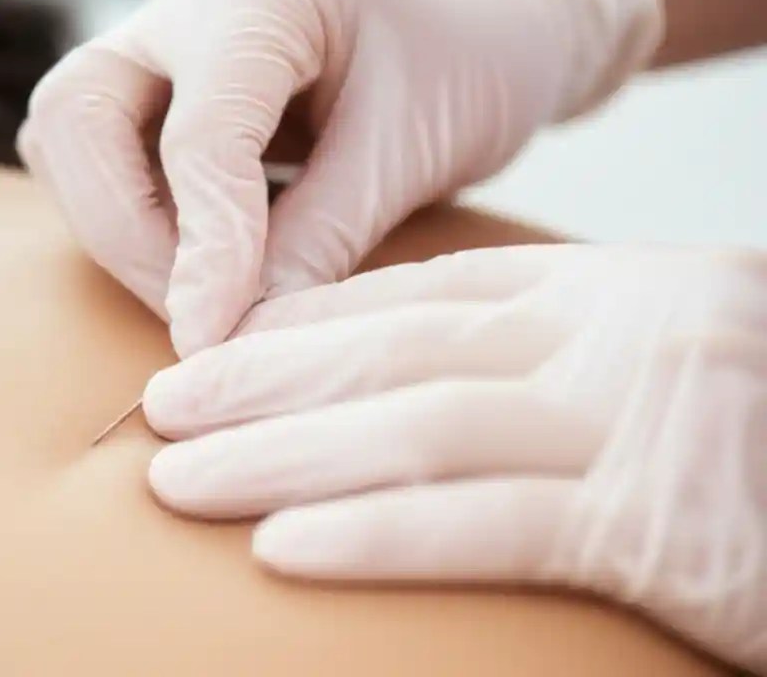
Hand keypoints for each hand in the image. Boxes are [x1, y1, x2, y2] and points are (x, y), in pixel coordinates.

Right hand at [18, 0, 661, 356]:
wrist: (483, 18)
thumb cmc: (471, 54)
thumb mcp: (413, 147)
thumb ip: (321, 239)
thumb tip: (233, 338)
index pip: (199, 137)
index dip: (202, 251)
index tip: (208, 342)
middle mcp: (186, 2)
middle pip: (76, 117)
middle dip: (122, 230)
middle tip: (197, 312)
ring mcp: (161, 37)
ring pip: (69, 134)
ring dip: (120, 228)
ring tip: (209, 290)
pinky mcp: (159, 83)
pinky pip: (100, 153)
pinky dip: (137, 217)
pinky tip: (205, 257)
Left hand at [143, 244, 766, 672]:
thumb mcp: (680, 377)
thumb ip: (571, 374)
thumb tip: (449, 394)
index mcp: (624, 294)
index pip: (433, 297)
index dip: (314, 326)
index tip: (225, 350)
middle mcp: (625, 333)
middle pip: (400, 351)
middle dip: (267, 381)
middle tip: (163, 408)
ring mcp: (644, 417)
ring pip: (419, 426)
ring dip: (283, 455)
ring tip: (177, 479)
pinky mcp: (665, 523)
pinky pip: (488, 524)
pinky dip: (376, 536)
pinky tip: (281, 550)